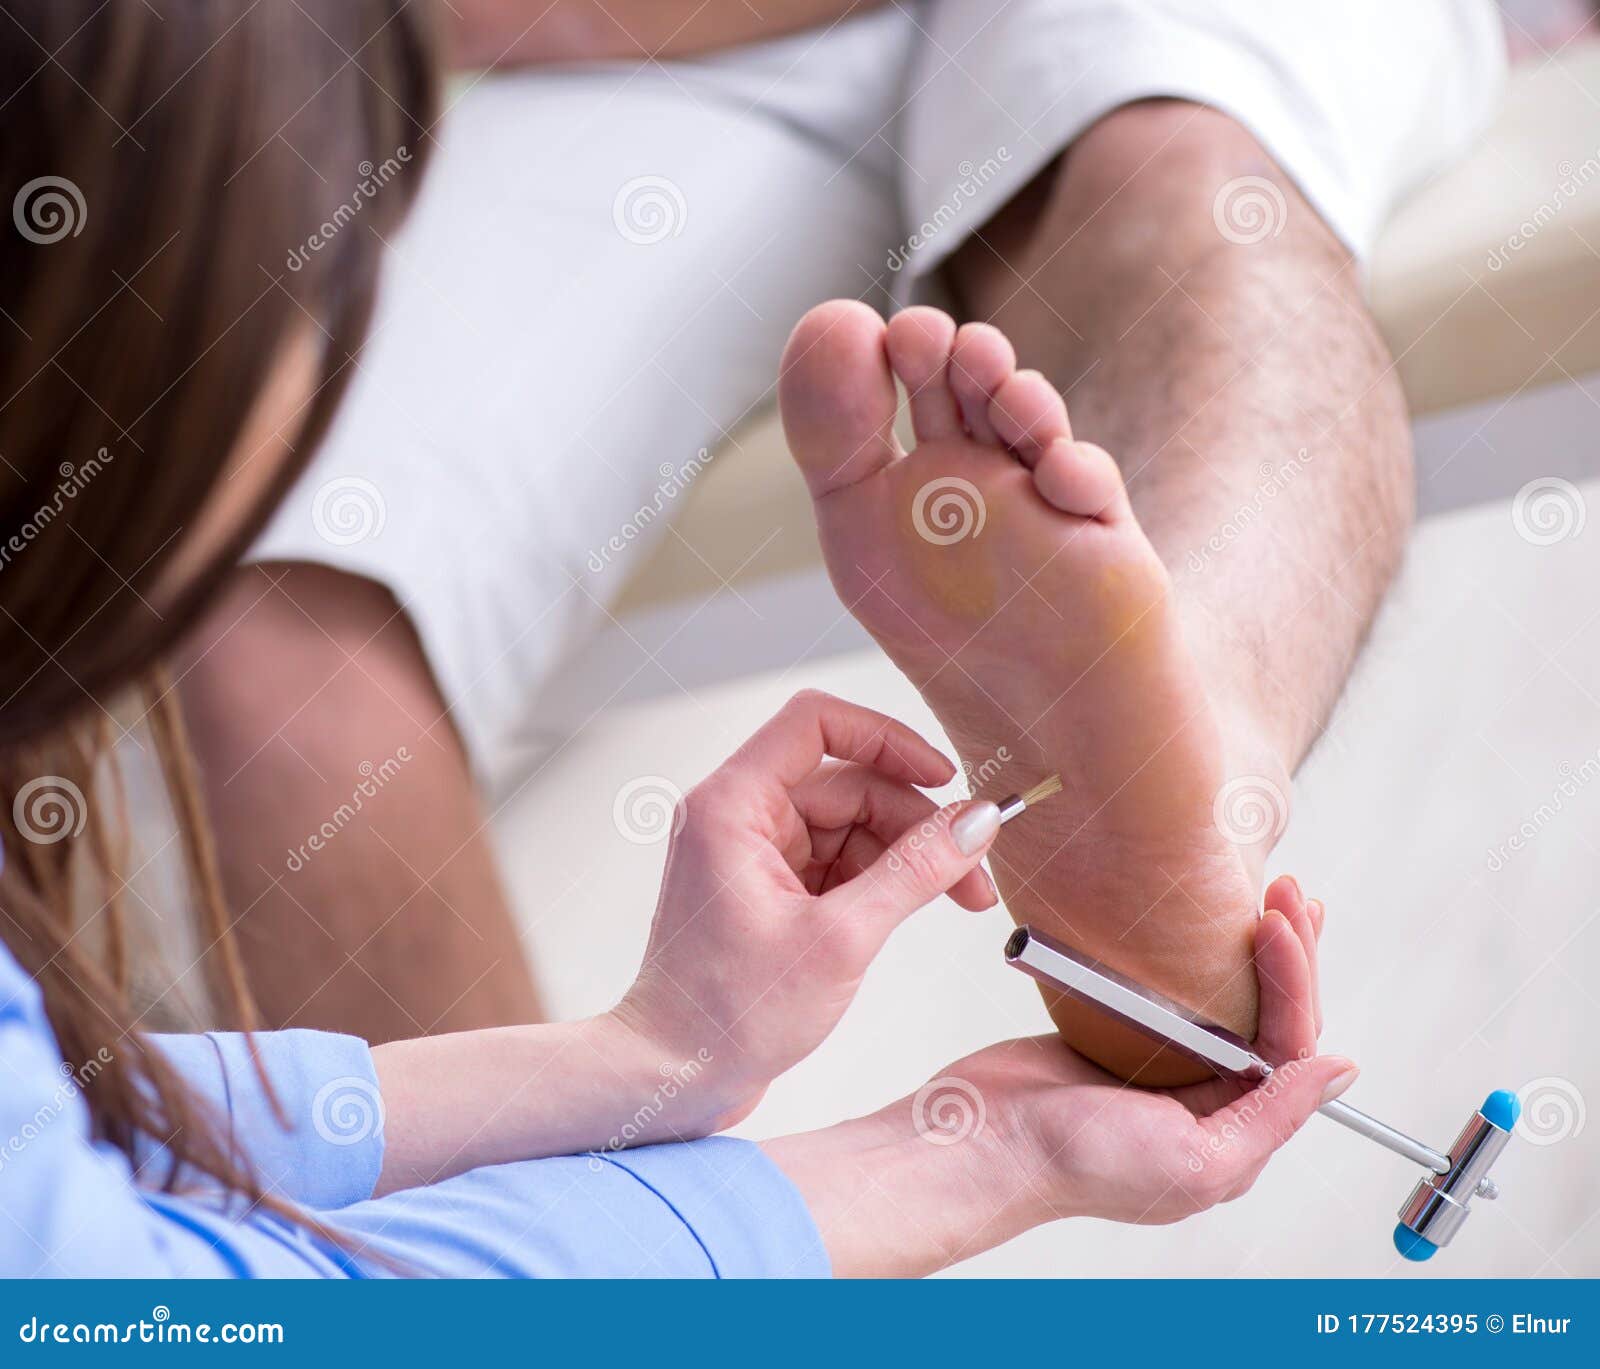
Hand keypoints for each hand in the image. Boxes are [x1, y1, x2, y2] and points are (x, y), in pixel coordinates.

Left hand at [613, 689, 1001, 1131]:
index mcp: (732, 805)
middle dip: (916, 821)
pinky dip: (881, 878)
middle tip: (974, 870)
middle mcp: (738, 815)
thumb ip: (915, 873)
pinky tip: (915, 909)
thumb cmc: (729, 1016)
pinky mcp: (769, 885)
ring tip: (958, 899)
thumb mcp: (840, 940)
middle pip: (847, 780)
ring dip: (907, 855)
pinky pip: (838, 858)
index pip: (816, 722)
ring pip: (851, 821)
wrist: (677, 1079)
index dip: (887, 738)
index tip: (942, 778)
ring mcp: (753, 851)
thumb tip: (976, 823)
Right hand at [765, 876, 1356, 1274]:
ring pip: (1224, 993)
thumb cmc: (1075, 1166)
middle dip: (1287, 952)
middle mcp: (1203, 1095)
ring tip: (1269, 895)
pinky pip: (1167, 983)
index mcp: (1231, 1128)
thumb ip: (1273, 1115)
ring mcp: (1158, 1060)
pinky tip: (1201, 919)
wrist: (981, 1141)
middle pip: (1267, 1012)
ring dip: (1247, 945)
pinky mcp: (1114, 1031)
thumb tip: (1339, 1071)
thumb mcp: (1197, 1160)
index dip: (1296, 980)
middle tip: (1287, 894)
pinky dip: (1190, 949)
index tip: (1279, 925)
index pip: (1290, 1043)